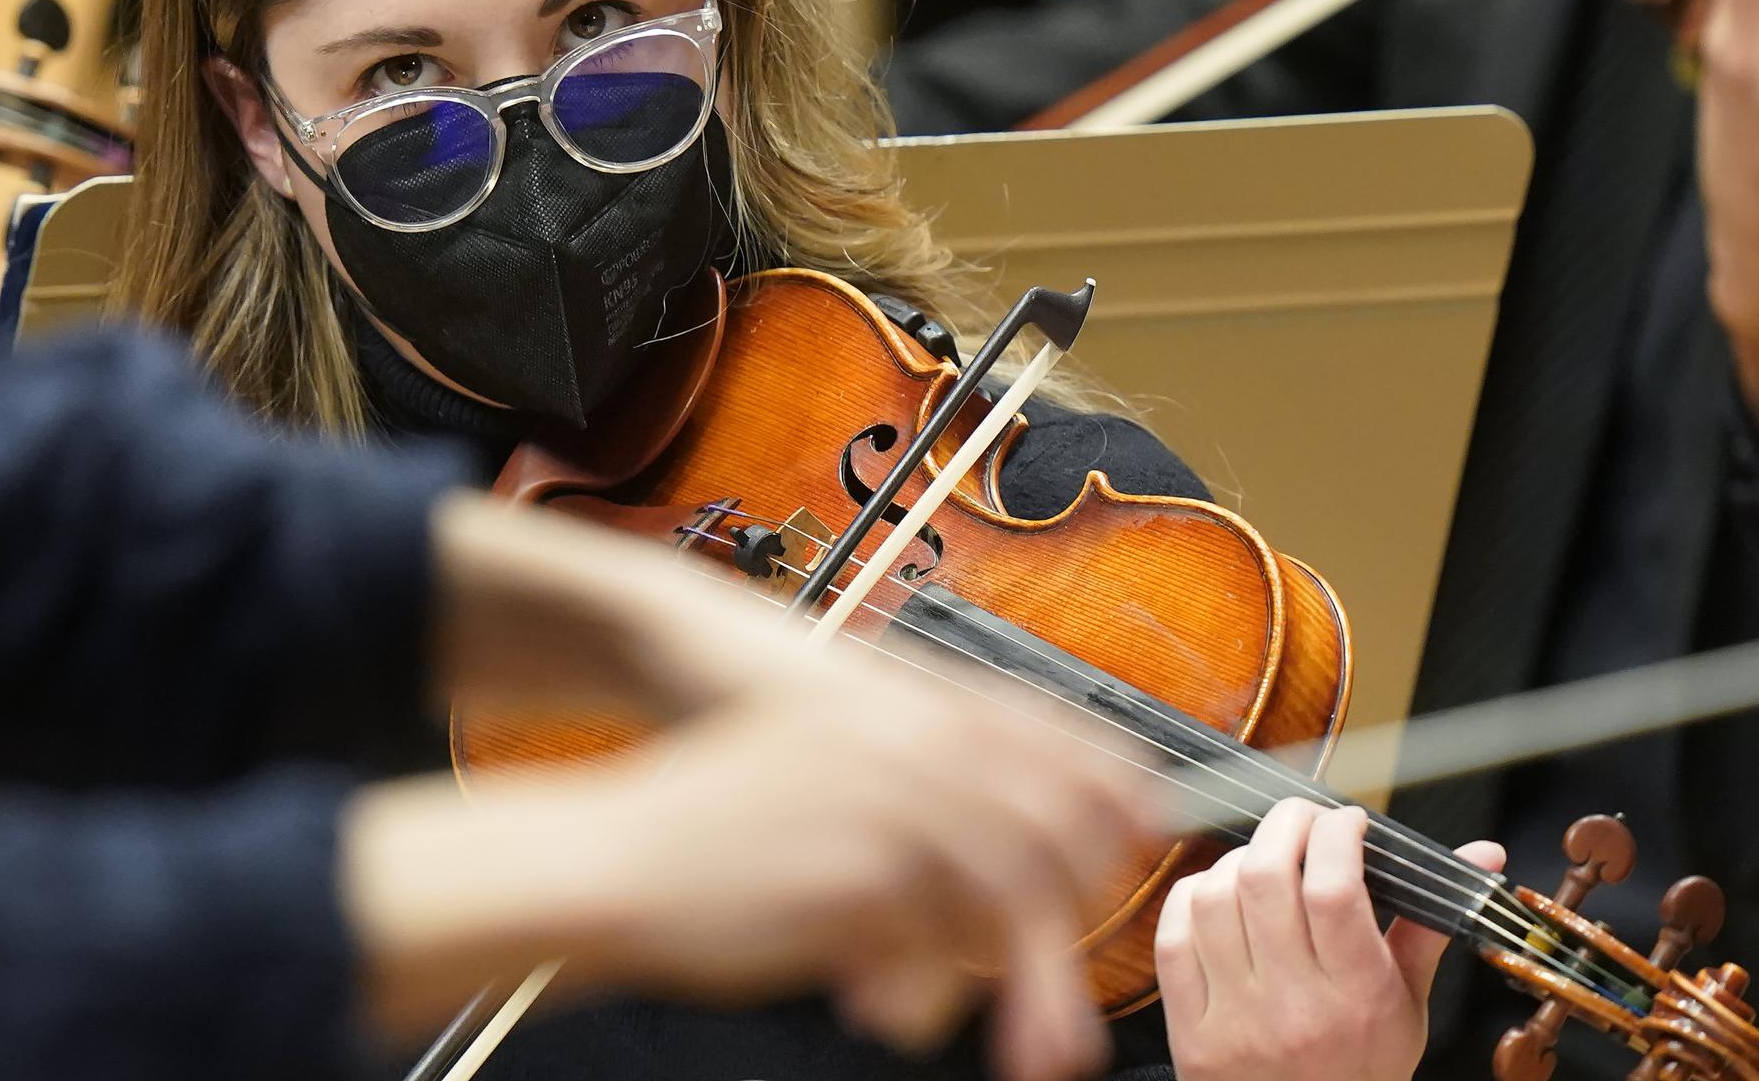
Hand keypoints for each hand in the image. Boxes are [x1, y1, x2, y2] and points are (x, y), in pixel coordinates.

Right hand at [360, 498, 1155, 1080]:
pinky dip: (938, 998)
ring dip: (1038, 987)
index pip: (1055, 740)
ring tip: (1040, 1053)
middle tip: (1081, 980)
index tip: (1140, 841)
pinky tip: (898, 1016)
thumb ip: (916, 792)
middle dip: (1084, 908)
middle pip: (1054, 821)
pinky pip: (944, 947)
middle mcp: (909, 748)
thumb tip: (1000, 868)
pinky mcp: (861, 874)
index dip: (1112, 795)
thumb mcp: (824, 770)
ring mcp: (887, 805)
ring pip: (1016, 894)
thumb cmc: (713, 824)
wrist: (617, 852)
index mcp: (905, 713)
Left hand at [1157, 800, 1500, 1080]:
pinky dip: (1192, 897)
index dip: (1335, 835)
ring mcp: (1234, 1019)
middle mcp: (1293, 1007)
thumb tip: (1483, 851)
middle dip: (1283, 826)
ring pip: (1214, 897)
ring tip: (1262, 862)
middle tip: (1301, 821)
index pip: (1334, 890)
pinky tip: (1218, 897)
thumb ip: (1429, 923)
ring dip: (1236, 860)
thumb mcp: (1410, 1004)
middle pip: (1265, 878)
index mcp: (1357, 998)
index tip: (1347, 822)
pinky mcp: (1190, 1032)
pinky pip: (1173, 935)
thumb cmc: (1364, 1065)